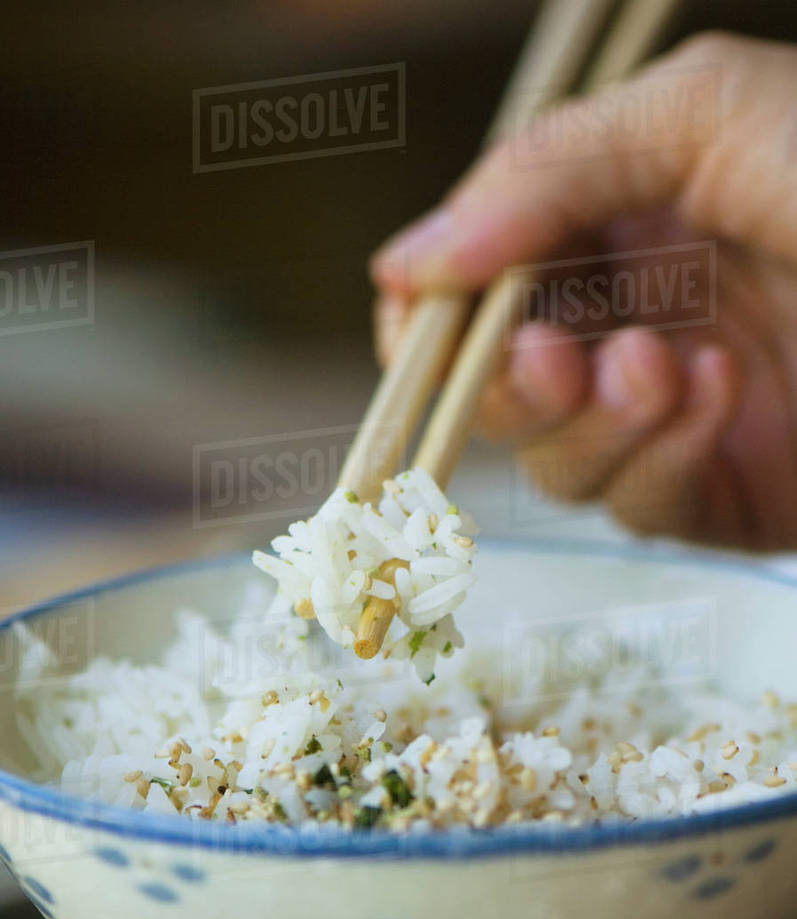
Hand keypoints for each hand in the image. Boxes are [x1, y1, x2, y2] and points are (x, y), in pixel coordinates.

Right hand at [371, 34, 796, 550]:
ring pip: (557, 462)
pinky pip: (639, 505)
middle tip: (547, 356)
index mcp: (614, 231)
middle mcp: (631, 327)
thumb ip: (546, 173)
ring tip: (659, 365)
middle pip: (498, 391)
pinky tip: (720, 395)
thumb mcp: (700, 114)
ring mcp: (671, 420)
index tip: (424, 308)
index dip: (433, 310)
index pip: (477, 290)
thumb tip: (409, 263)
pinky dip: (660, 455)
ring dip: (591, 419)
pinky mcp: (718, 496)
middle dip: (506, 379)